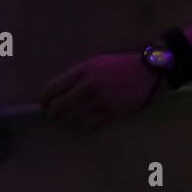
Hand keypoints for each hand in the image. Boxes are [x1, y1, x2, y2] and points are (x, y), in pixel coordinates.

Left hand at [40, 50, 163, 131]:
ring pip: (71, 119)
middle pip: (58, 108)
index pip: (51, 90)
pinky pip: (88, 126)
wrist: (148, 70)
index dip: (44, 101)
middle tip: (58, 116)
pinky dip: (83, 127)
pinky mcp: (111, 112)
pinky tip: (85, 124)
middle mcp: (87, 86)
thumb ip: (76, 77)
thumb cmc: (119, 66)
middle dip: (55, 114)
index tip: (45, 106)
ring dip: (68, 122)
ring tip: (71, 120)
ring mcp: (99, 100)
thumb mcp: (95, 63)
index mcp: (81, 71)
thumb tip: (58, 94)